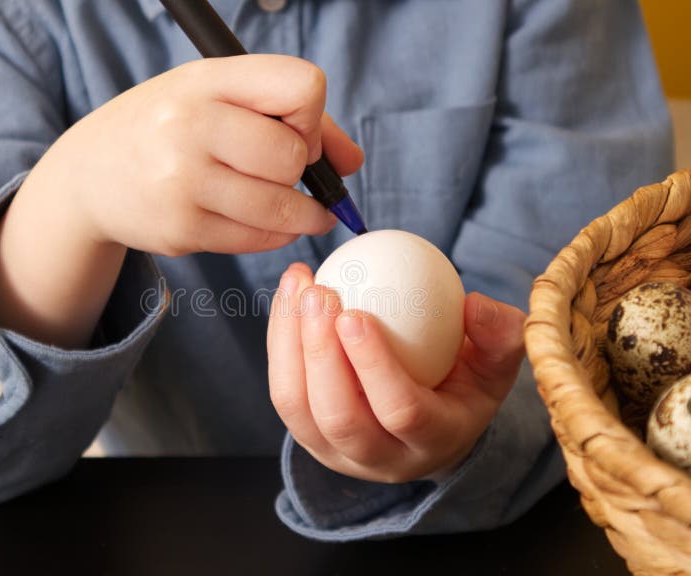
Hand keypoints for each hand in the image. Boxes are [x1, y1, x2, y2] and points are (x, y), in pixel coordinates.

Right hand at [29, 54, 363, 256]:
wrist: (90, 175)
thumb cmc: (169, 129)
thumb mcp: (219, 99)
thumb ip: (294, 118)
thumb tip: (353, 165)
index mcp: (207, 79)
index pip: (303, 87)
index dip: (311, 116)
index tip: (295, 131)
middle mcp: (190, 125)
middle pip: (294, 155)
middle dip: (301, 169)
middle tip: (283, 172)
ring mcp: (183, 181)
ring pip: (283, 205)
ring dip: (303, 213)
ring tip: (299, 209)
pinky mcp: (182, 228)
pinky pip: (260, 237)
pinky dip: (276, 234)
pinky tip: (266, 222)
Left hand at [267, 264, 525, 482]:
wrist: (428, 423)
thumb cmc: (463, 384)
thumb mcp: (495, 363)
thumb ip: (499, 334)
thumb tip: (473, 304)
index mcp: (433, 442)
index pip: (401, 412)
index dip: (374, 365)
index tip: (355, 313)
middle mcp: (380, 459)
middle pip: (339, 417)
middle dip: (320, 353)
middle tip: (319, 292)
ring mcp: (336, 454)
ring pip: (297, 408)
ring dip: (289, 343)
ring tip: (297, 285)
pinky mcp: (308, 437)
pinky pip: (283, 392)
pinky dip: (278, 342)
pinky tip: (288, 297)